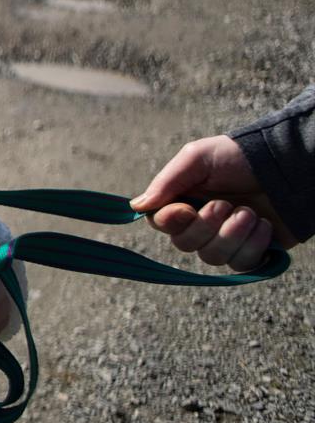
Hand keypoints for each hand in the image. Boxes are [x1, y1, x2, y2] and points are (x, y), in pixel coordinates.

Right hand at [130, 135, 290, 270]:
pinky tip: (264, 226)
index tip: (187, 209)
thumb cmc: (239, 157)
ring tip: (251, 213)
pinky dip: (253, 245)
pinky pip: (241, 264)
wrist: (286, 166)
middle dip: (208, 226)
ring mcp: (226, 240)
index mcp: (183, 199)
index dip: (171, 221)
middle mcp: (201, 223)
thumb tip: (136, 207)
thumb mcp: (198, 158)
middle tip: (227, 204)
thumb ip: (167, 182)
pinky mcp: (252, 252)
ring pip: (213, 257)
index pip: (161, 223)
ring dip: (233, 234)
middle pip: (185, 244)